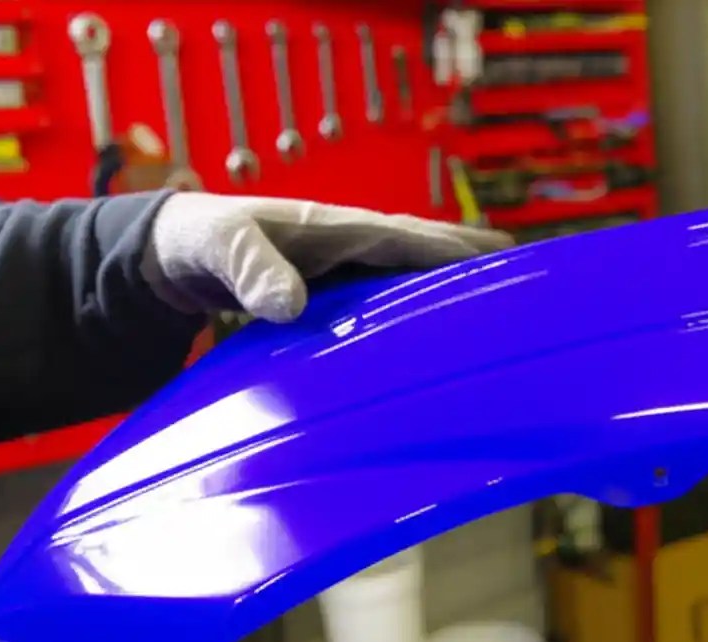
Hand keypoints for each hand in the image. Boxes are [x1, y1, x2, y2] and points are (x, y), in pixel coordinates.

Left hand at [142, 192, 512, 321]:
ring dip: (455, 296)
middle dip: (477, 268)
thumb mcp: (221, 245)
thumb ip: (253, 269)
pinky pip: (389, 307)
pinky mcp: (336, 299)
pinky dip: (419, 319)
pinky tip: (436, 348)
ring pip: (414, 282)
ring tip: (503, 321)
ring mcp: (348, 273)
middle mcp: (353, 247)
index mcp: (338, 227)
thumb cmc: (201, 238)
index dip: (458, 252)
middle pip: (428, 256)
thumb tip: (292, 305)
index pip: (412, 239)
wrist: (174, 255)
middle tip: (534, 291)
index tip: (504, 267)